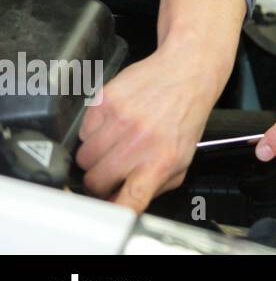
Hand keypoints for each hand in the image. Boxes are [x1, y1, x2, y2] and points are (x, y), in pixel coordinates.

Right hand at [76, 34, 226, 210]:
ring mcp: (120, 120)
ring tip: (117, 141)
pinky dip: (94, 131)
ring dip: (95, 155)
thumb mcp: (182, 157)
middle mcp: (140, 141)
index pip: (130, 198)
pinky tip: (116, 121)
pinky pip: (82, 131)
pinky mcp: (105, 101)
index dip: (113, 209)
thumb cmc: (186, 114)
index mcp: (162, 160)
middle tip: (114, 166)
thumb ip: (155, 185)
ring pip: (84, 157)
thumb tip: (125, 204)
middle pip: (95, 180)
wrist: (188, 71)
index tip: (107, 210)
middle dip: (100, 179)